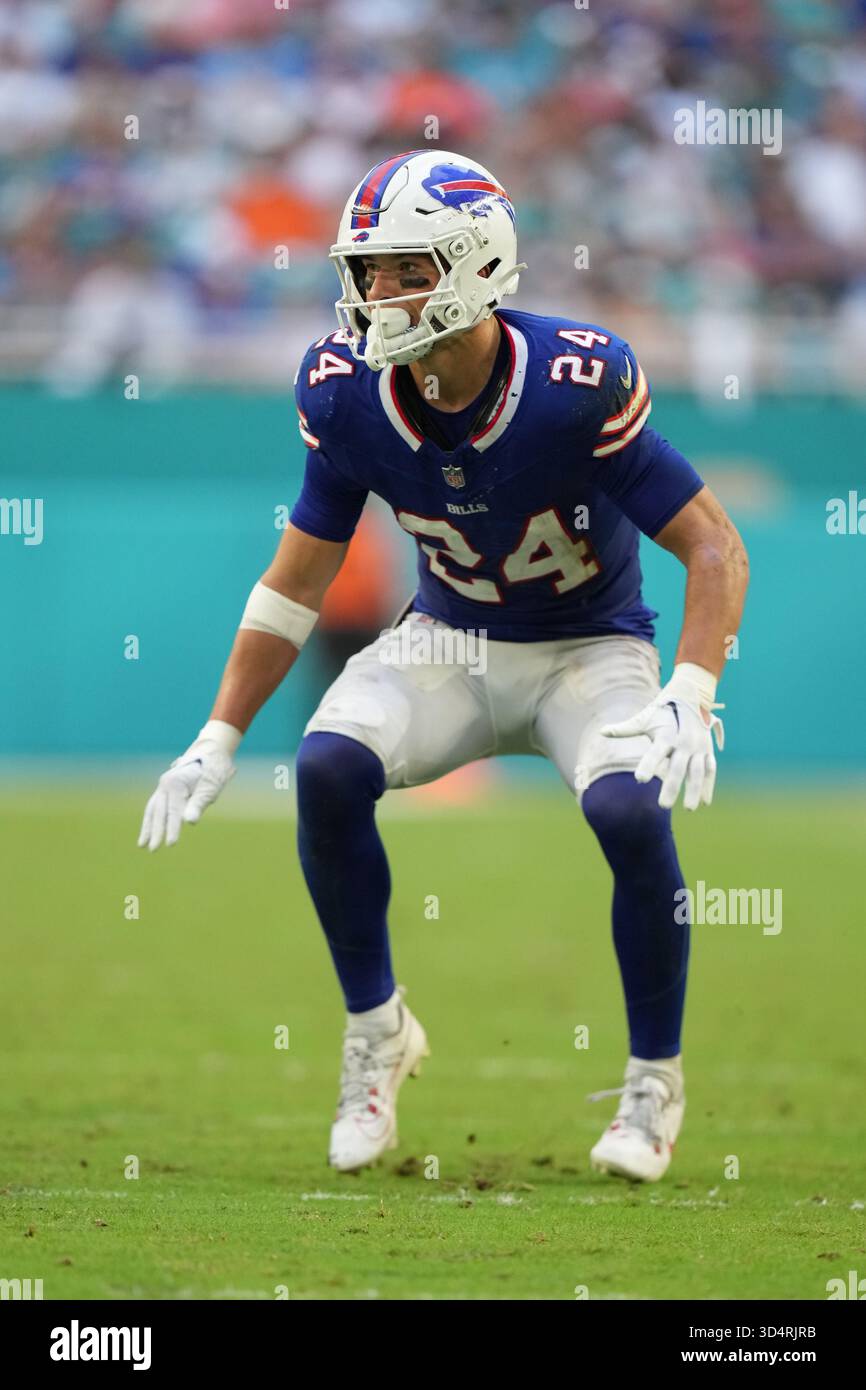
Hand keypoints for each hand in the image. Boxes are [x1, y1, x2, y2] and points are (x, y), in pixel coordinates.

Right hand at [138, 722, 238, 850]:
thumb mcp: (210, 787)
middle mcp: (165, 784)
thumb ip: (199, 804)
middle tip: (153, 849)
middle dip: (156, 831)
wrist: (212, 753)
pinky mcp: (165, 790)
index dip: (172, 829)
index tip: (171, 844)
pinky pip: (155, 807)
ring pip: (152, 810)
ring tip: (142, 845)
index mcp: (175, 783)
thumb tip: (189, 821)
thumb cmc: (214, 771)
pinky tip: (148, 831)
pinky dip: (151, 819)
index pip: (173, 811)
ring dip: (148, 827)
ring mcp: (163, 786)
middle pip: (158, 812)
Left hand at [600, 667, 724, 810]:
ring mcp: (698, 747)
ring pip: (697, 771)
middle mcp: (684, 742)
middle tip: (663, 806)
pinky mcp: (707, 750)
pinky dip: (709, 784)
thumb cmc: (661, 711)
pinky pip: (710, 769)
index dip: (648, 765)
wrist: (690, 694)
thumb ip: (625, 728)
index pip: (655, 753)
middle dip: (672, 787)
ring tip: (690, 809)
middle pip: (678, 768)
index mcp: (666, 736)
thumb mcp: (644, 718)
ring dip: (694, 790)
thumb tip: (603, 731)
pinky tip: (706, 801)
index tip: (639, 780)